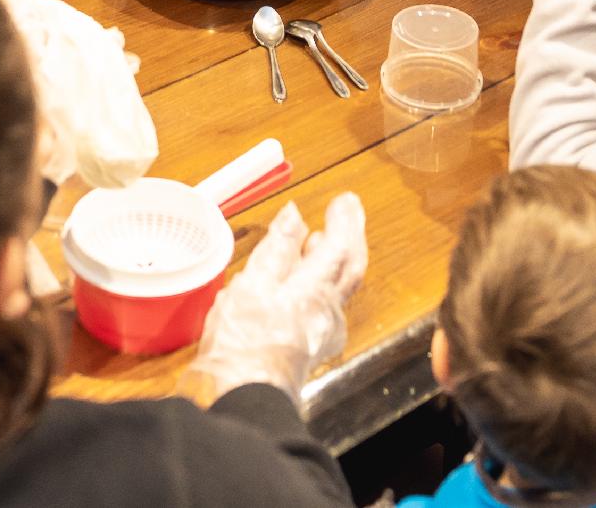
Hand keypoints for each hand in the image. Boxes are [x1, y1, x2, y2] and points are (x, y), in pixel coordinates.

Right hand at [183, 194, 367, 404]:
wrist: (245, 394)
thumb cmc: (244, 341)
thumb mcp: (254, 284)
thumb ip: (277, 249)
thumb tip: (295, 216)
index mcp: (315, 289)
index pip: (341, 247)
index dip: (344, 221)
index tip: (344, 200)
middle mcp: (326, 309)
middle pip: (350, 267)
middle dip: (350, 235)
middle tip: (345, 210)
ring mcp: (320, 329)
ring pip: (339, 286)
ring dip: (336, 258)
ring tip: (321, 239)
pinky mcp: (308, 344)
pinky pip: (325, 303)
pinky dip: (322, 280)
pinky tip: (303, 278)